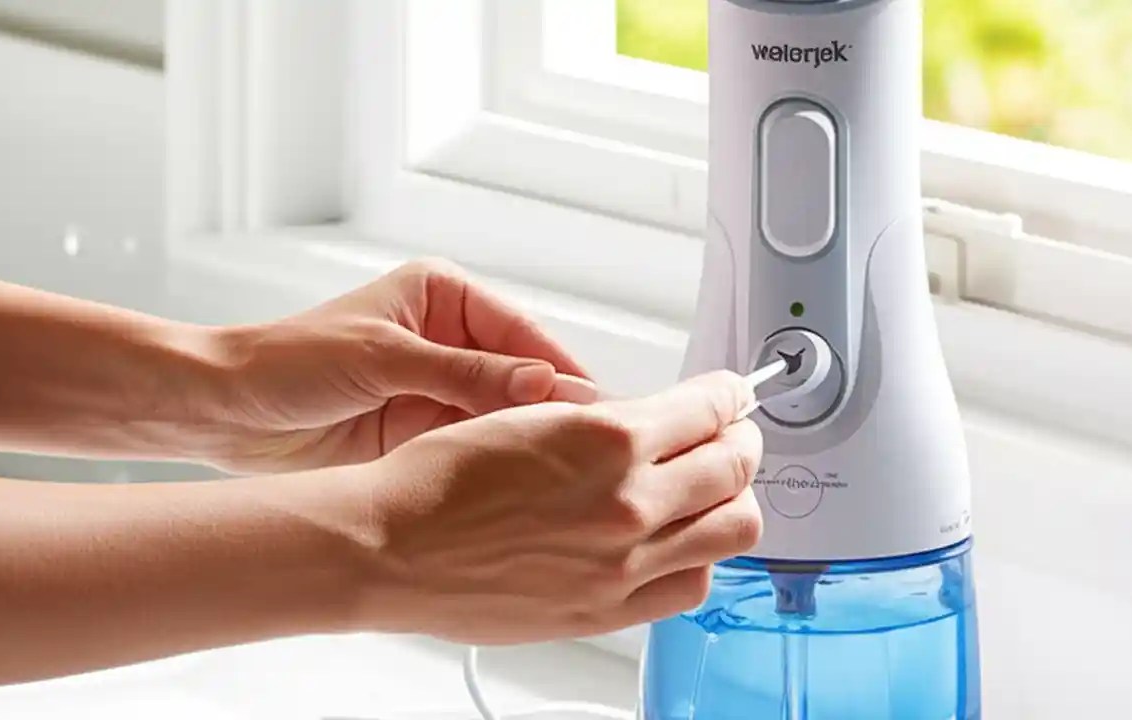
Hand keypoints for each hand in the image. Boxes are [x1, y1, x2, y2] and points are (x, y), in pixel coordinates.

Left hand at [204, 260, 594, 472]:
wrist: (223, 412)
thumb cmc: (288, 362)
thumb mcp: (384, 358)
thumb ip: (466, 373)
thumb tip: (543, 381)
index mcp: (442, 296)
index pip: (521, 333)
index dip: (559, 370)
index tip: (596, 407)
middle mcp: (447, 339)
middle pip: (519, 376)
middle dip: (547, 410)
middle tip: (592, 450)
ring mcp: (436, 388)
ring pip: (500, 416)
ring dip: (523, 441)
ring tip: (565, 472)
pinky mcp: (421, 431)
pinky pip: (472, 445)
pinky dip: (493, 464)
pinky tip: (520, 485)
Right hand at [353, 371, 763, 644]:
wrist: (389, 549)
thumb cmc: (436, 480)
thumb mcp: (527, 417)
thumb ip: (603, 420)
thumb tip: (652, 420)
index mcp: (607, 439)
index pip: (709, 409)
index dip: (728, 397)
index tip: (729, 396)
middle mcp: (628, 502)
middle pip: (736, 467)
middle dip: (741, 442)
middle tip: (731, 437)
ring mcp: (623, 564)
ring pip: (733, 528)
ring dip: (733, 499)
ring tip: (714, 490)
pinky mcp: (606, 610)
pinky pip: (693, 585)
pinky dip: (701, 556)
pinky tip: (680, 542)